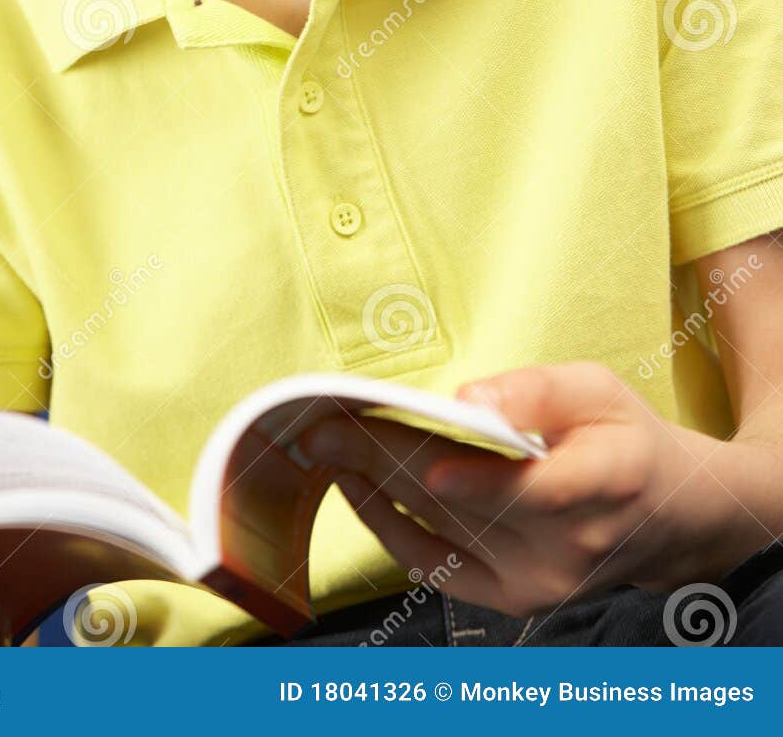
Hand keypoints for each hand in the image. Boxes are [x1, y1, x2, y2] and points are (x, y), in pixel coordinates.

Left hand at [296, 363, 752, 618]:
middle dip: (385, 460)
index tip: (418, 457)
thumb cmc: (624, 438)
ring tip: (324, 446)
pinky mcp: (510, 599)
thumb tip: (471, 402)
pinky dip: (389, 524)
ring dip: (374, 486)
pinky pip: (435, 563)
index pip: (531, 491)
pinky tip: (355, 486)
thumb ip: (537, 391)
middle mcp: (569, 547)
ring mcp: (537, 582)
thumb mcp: (599, 388)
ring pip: (439, 528)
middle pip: (462, 502)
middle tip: (322, 427)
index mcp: (605, 484)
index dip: (474, 481)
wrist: (666, 517)